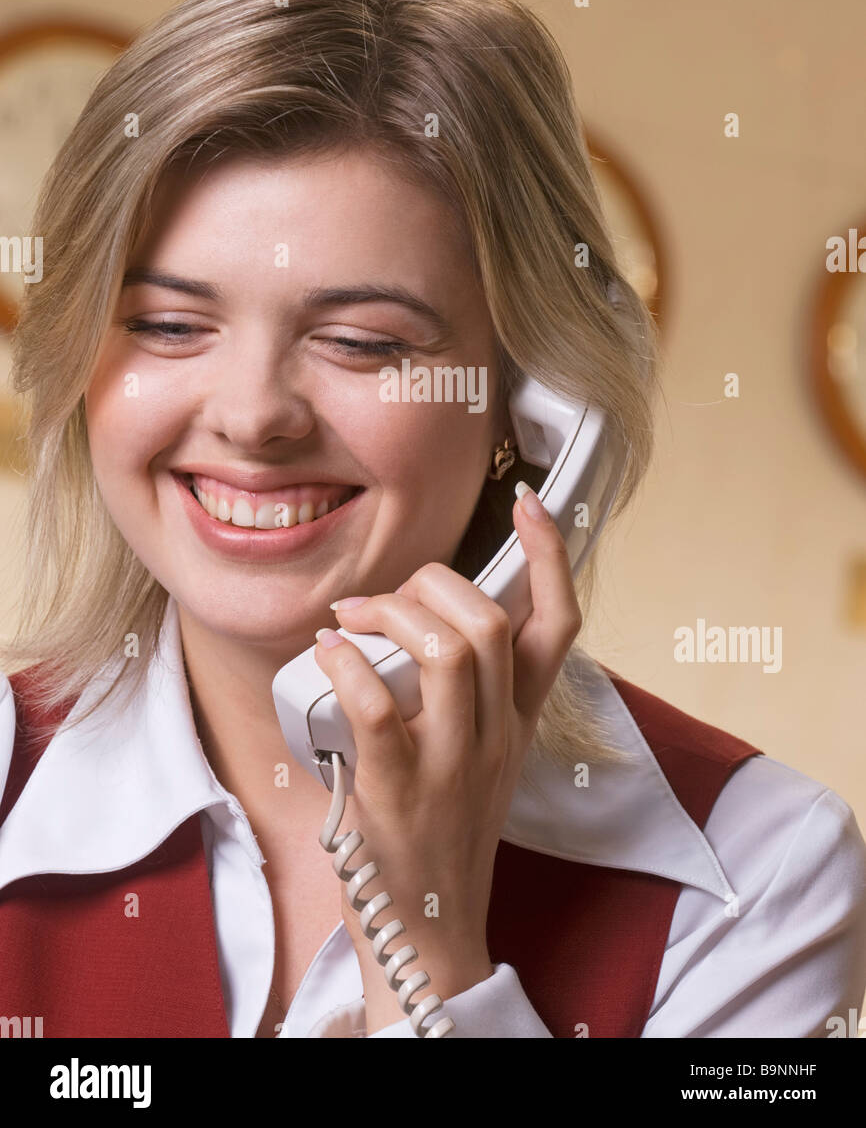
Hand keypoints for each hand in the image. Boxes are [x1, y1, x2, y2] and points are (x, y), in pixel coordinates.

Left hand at [313, 482, 581, 1034]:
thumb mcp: (480, 753)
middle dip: (433, 584)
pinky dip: (348, 666)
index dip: (550, 556)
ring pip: (449, 652)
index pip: (559, 624)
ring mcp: (452, 765)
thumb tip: (418, 614)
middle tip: (385, 598)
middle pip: (491, 622)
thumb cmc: (442, 830)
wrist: (431, 930)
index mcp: (521, 720)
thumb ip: (469, 690)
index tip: (531, 502)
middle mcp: (497, 735)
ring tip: (350, 621)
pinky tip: (327, 653)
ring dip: (390, 615)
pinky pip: (379, 708)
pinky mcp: (399, 793)